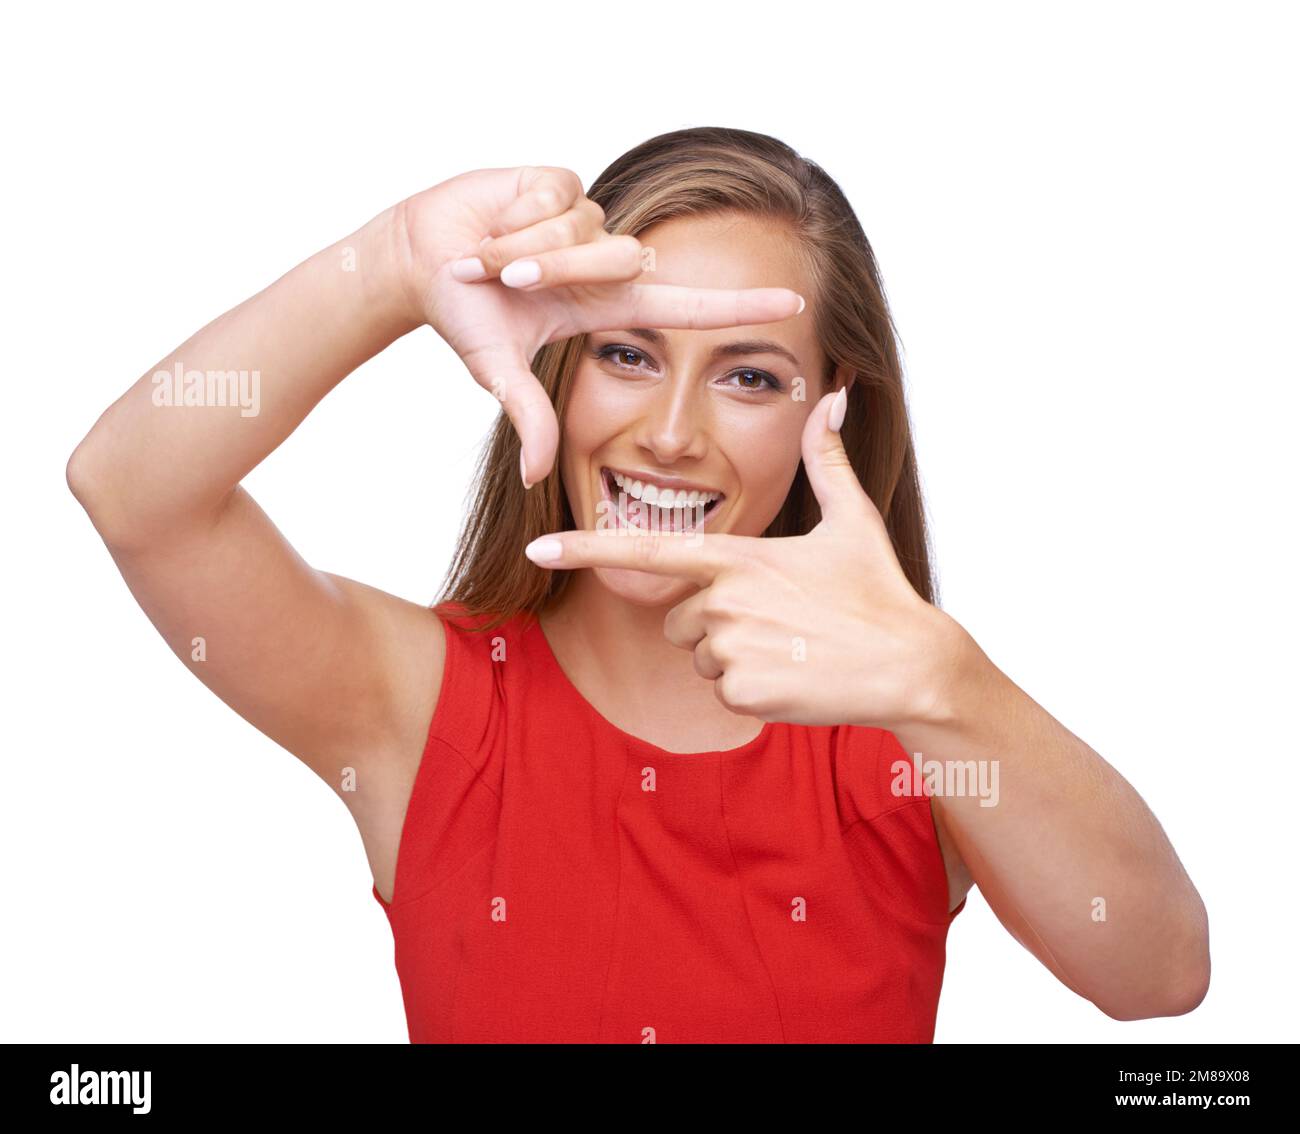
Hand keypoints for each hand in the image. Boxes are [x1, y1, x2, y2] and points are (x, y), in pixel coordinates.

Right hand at [393, 166, 803, 485]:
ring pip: (589, 229)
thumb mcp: (499, 370)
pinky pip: (557, 197)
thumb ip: (529, 418)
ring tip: (489, 256)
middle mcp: (607, 261)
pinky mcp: (564, 180)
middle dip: (557, 271)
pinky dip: (514, 217)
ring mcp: (589, 219)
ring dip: (527, 248)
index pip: (687, 309)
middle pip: (627, 260)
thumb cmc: (464, 313)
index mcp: (605, 306)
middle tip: (505, 281)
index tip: (795, 304)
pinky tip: (494, 220)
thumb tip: (538, 477)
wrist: (420, 257)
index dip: (739, 307)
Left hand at [522, 388, 967, 728]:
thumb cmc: (879, 591)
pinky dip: (753, 690)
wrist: (911, 663)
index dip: (584, 548)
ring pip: (700, 657)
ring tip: (792, 647)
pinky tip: (795, 676)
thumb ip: (826, 461)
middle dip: (716, 623)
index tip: (536, 550)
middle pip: (681, 618)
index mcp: (737, 554)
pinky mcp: (742, 691)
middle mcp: (723, 598)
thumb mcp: (851, 520)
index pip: (646, 548)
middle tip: (778, 622)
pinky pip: (723, 691)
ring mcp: (730, 646)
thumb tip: (834, 399)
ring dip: (735, 657)